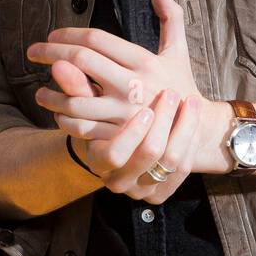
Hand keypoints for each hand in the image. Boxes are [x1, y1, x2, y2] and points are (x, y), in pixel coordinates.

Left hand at [27, 0, 203, 139]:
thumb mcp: (178, 49)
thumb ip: (169, 14)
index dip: (68, 34)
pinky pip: (82, 127)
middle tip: (33, 51)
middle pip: (80, 60)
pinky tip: (58, 113)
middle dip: (50, 52)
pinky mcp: (119, 136)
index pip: (95, 39)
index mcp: (144, 60)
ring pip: (75, 99)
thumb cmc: (181, 84)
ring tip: (38, 91)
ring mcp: (125, 113)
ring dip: (50, 93)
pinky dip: (64, 119)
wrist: (194, 130)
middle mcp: (133, 84)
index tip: (51, 35)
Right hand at [70, 87, 202, 202]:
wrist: (128, 148)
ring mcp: (142, 187)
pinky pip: (184, 165)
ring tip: (190, 98)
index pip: (114, 155)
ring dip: (183, 126)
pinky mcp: (162, 191)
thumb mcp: (88, 105)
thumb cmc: (102, 120)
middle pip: (150, 155)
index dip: (132, 133)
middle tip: (171, 93)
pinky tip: (195, 113)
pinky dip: (191, 136)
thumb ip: (77, 88)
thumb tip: (60, 65)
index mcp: (99, 161)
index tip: (147, 108)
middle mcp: (119, 180)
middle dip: (164, 122)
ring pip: (171, 159)